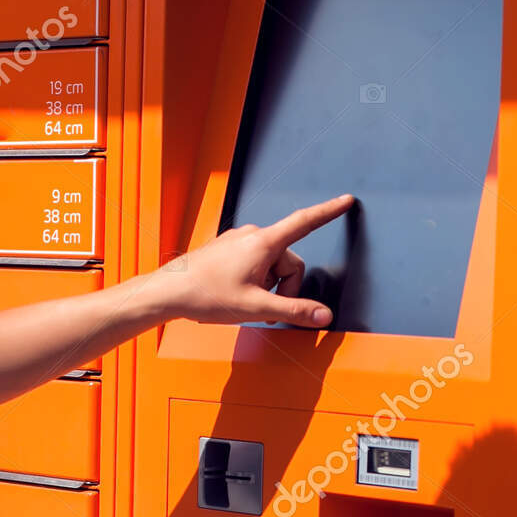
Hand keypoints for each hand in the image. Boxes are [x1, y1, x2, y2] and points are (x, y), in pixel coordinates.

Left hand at [154, 194, 355, 328]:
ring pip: (273, 265)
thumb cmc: (207, 295)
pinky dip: (256, 282)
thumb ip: (294, 311)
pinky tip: (237, 295)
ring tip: (247, 303)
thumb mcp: (256, 308)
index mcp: (264, 243)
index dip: (329, 212)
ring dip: (269, 287)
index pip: (305, 222)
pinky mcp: (229, 249)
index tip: (346, 202)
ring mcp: (239, 241)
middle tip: (265, 309)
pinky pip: (256, 264)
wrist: (170, 292)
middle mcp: (253, 236)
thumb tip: (323, 315)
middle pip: (289, 261)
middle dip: (285, 287)